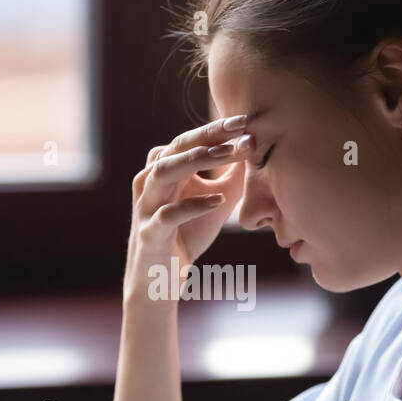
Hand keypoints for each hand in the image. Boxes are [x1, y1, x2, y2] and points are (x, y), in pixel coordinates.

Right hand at [124, 115, 253, 302]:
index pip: (189, 141)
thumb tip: (255, 148)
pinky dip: (193, 205)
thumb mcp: (215, 201)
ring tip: (228, 154)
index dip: (216, 129)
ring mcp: (147, 207)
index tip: (246, 120)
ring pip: (163, 172)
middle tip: (240, 128)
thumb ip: (232, 177)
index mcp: (163, 170)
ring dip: (196, 160)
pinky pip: (168, 215)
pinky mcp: (150, 234)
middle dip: (208, 135)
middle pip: (176, 147)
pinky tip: (218, 201)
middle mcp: (150, 182)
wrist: (160, 280)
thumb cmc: (186, 235)